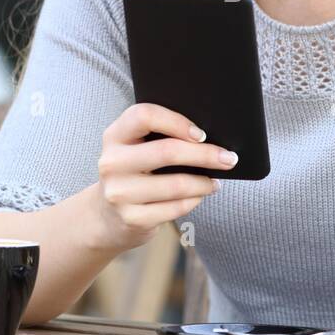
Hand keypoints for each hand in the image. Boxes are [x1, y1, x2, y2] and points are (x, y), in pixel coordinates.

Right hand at [92, 103, 234, 251]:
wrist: (106, 216)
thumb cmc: (132, 174)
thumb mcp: (134, 149)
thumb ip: (158, 136)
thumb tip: (208, 138)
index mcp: (114, 136)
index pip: (144, 116)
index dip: (176, 121)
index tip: (201, 133)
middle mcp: (112, 163)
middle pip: (167, 151)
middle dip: (205, 154)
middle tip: (228, 158)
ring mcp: (119, 193)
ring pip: (176, 184)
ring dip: (204, 183)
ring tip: (215, 181)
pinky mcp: (131, 218)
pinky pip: (176, 208)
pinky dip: (194, 200)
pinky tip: (199, 196)